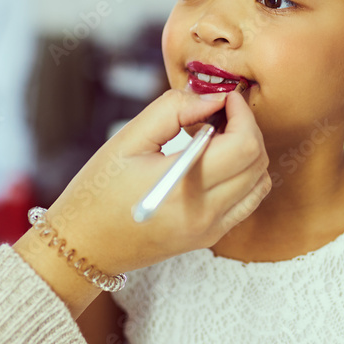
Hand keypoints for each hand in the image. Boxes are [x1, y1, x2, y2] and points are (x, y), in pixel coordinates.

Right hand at [17, 88, 269, 280]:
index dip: (242, 113)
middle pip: (258, 162)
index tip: (224, 97)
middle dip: (246, 127)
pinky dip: (244, 175)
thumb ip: (172, 110)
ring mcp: (210, 230)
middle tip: (217, 112)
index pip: (244, 144)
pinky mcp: (208, 237)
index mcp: (184, 188)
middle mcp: (205, 214)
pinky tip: (215, 162)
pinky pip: (247, 201)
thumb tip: (211, 97)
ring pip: (259, 182)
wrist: (83, 246)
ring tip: (214, 137)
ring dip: (248, 151)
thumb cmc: (97, 192)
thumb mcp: (127, 139)